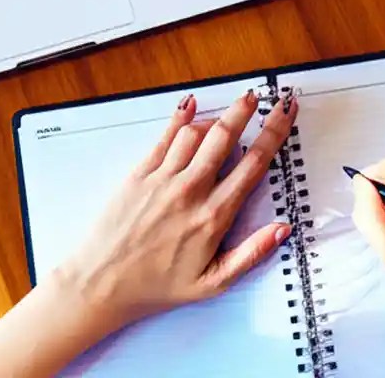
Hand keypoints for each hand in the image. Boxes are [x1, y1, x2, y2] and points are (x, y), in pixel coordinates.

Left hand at [0, 91, 298, 377]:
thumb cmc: (154, 287)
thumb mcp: (212, 283)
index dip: (273, 132)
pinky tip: (188, 106)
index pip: (253, 164)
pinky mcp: (139, 175)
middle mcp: (190, 191)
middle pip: (224, 137)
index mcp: (213, 216)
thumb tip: (281, 230)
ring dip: (214, 118)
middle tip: (256, 97)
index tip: (283, 113)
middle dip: (244, 111)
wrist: (101, 285)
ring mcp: (162, 180)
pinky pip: (163, 138)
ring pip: (195, 133)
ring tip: (225, 115)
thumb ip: (251, 254)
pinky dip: (179, 118)